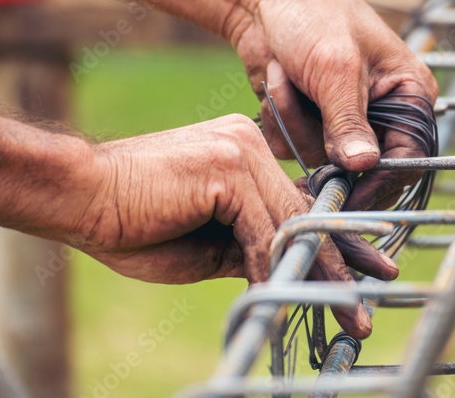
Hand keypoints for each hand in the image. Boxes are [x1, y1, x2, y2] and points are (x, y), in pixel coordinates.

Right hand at [70, 114, 398, 337]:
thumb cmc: (135, 223)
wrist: (81, 197)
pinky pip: (262, 229)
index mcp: (245, 153)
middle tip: (373, 293)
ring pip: (292, 222)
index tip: (367, 266)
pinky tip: (282, 298)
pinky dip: (272, 268)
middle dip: (341, 259)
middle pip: (305, 210)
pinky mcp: (228, 167)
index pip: (301, 200)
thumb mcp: (207, 244)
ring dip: (319, 272)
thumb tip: (289, 269)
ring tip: (346, 310)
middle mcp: (250, 143)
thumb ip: (249, 246)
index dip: (336, 238)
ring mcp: (241, 150)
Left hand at [228, 0, 438, 211]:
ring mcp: (343, 119)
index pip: (407, 158)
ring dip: (293, 119)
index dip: (379, 180)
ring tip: (285, 73)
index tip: (345, 191)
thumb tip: (364, 166)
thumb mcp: (336, 68)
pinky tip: (276, 79)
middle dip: (322, 138)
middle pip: (360, 166)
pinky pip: (292, 147)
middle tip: (300, 107)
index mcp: (408, 94)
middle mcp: (382, 112)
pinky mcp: (309, 121)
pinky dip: (278, 118)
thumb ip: (350, 122)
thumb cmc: (314, 13)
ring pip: (320, 157)